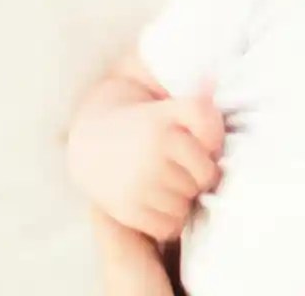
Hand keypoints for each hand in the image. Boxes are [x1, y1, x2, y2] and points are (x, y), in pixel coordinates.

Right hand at [67, 90, 224, 241]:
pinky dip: (168, 220)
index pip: (213, 135)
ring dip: (184, 199)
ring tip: (168, 185)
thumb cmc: (144, 125)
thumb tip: (213, 78)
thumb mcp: (169, 107)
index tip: (202, 143)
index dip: (213, 143)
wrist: (91, 144)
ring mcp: (140, 179)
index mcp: (164, 118)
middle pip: (206, 176)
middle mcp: (154, 147)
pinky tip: (158, 203)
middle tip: (184, 168)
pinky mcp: (127, 208)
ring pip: (187, 203)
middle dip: (199, 175)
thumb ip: (200, 103)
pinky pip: (168, 226)